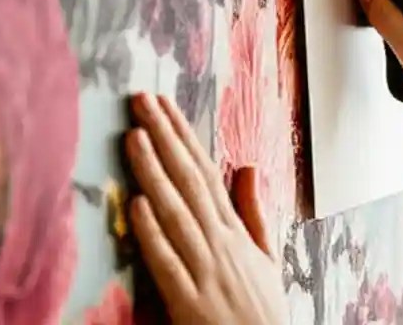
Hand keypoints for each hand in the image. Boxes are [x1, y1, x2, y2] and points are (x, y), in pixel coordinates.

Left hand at [125, 93, 286, 323]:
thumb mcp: (267, 258)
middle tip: (141, 100)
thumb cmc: (263, 313)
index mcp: (236, 231)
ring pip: (177, 213)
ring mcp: (206, 271)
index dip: (183, 136)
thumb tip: (247, 167)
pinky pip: (168, 262)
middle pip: (190, 181)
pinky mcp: (188, 302)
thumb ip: (255, 213)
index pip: (206, 172)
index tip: (164, 104)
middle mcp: (221, 244)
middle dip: (166, 138)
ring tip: (134, 136)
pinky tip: (137, 204)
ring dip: (155, 173)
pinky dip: (153, 233)